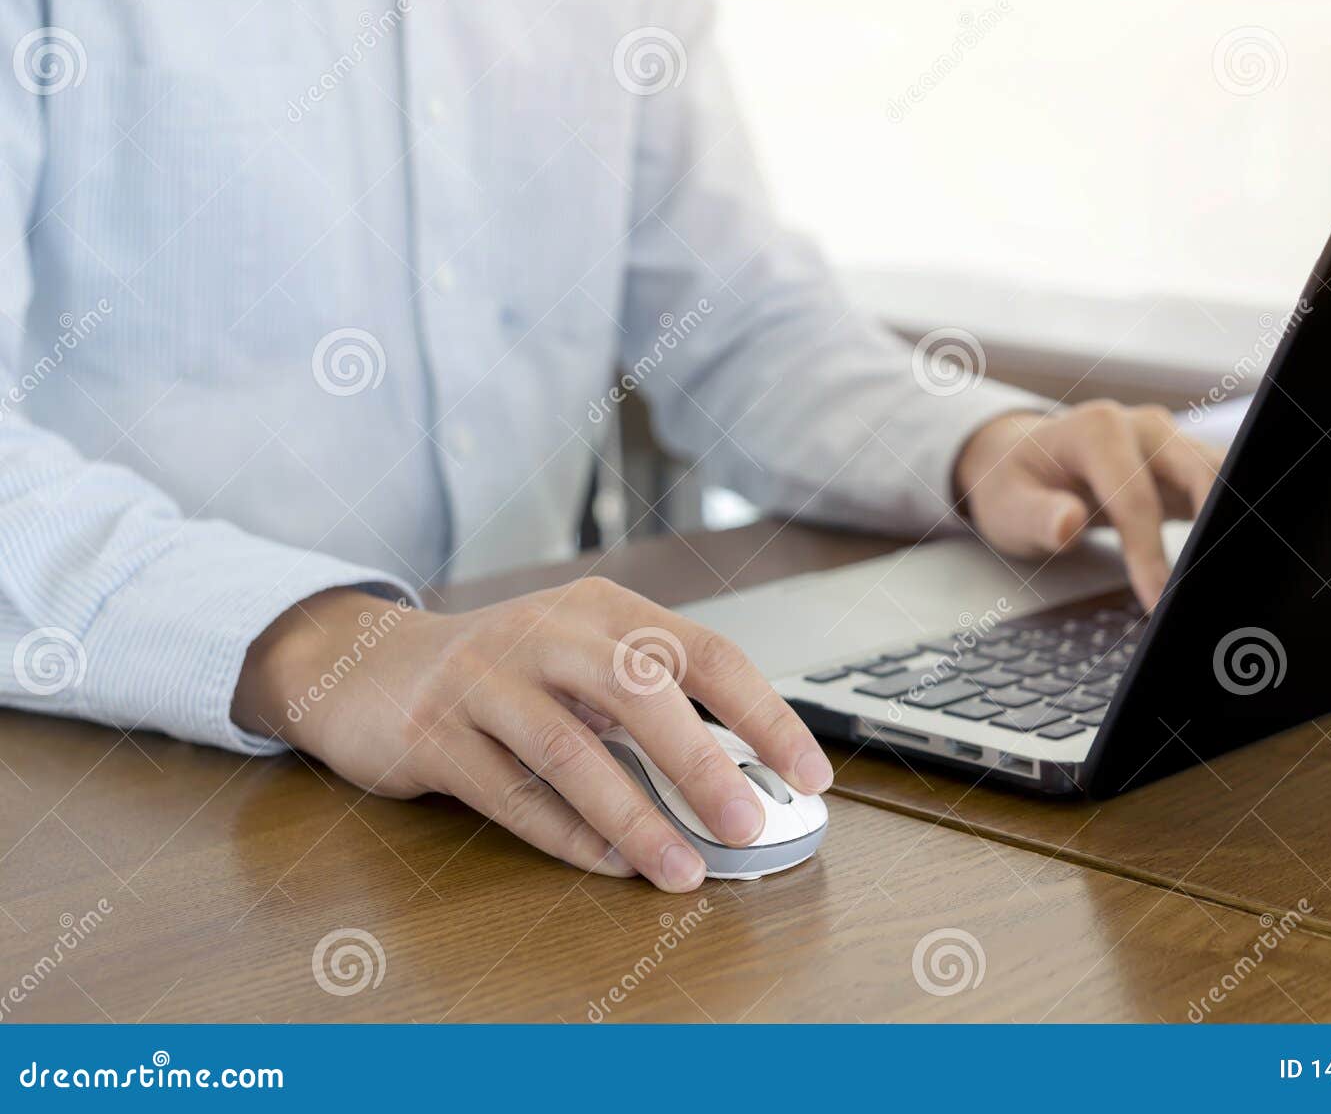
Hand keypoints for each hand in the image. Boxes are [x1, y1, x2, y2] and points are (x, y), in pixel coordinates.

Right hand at [232, 579, 833, 892]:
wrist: (368, 668)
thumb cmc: (504, 675)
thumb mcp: (581, 665)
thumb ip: (651, 710)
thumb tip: (742, 787)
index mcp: (603, 610)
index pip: (704, 652)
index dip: (764, 714)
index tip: (811, 774)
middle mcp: (546, 630)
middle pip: (638, 689)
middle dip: (700, 763)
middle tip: (745, 825)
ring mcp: (483, 678)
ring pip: (571, 750)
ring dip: (634, 817)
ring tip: (679, 871)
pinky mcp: (433, 731)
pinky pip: (511, 793)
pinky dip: (566, 835)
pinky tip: (609, 865)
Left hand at [954, 402, 1225, 608]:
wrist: (1017, 461)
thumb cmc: (1013, 485)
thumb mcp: (1008, 507)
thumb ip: (1038, 518)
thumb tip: (1068, 524)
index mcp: (1097, 430)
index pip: (1136, 501)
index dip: (1150, 557)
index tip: (1160, 603)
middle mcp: (1141, 426)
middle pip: (1200, 475)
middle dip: (1214, 529)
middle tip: (1215, 586)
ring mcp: (1168, 441)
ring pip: (1221, 475)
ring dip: (1229, 521)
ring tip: (1228, 576)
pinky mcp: (1182, 464)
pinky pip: (1218, 487)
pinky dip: (1226, 520)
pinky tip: (1229, 560)